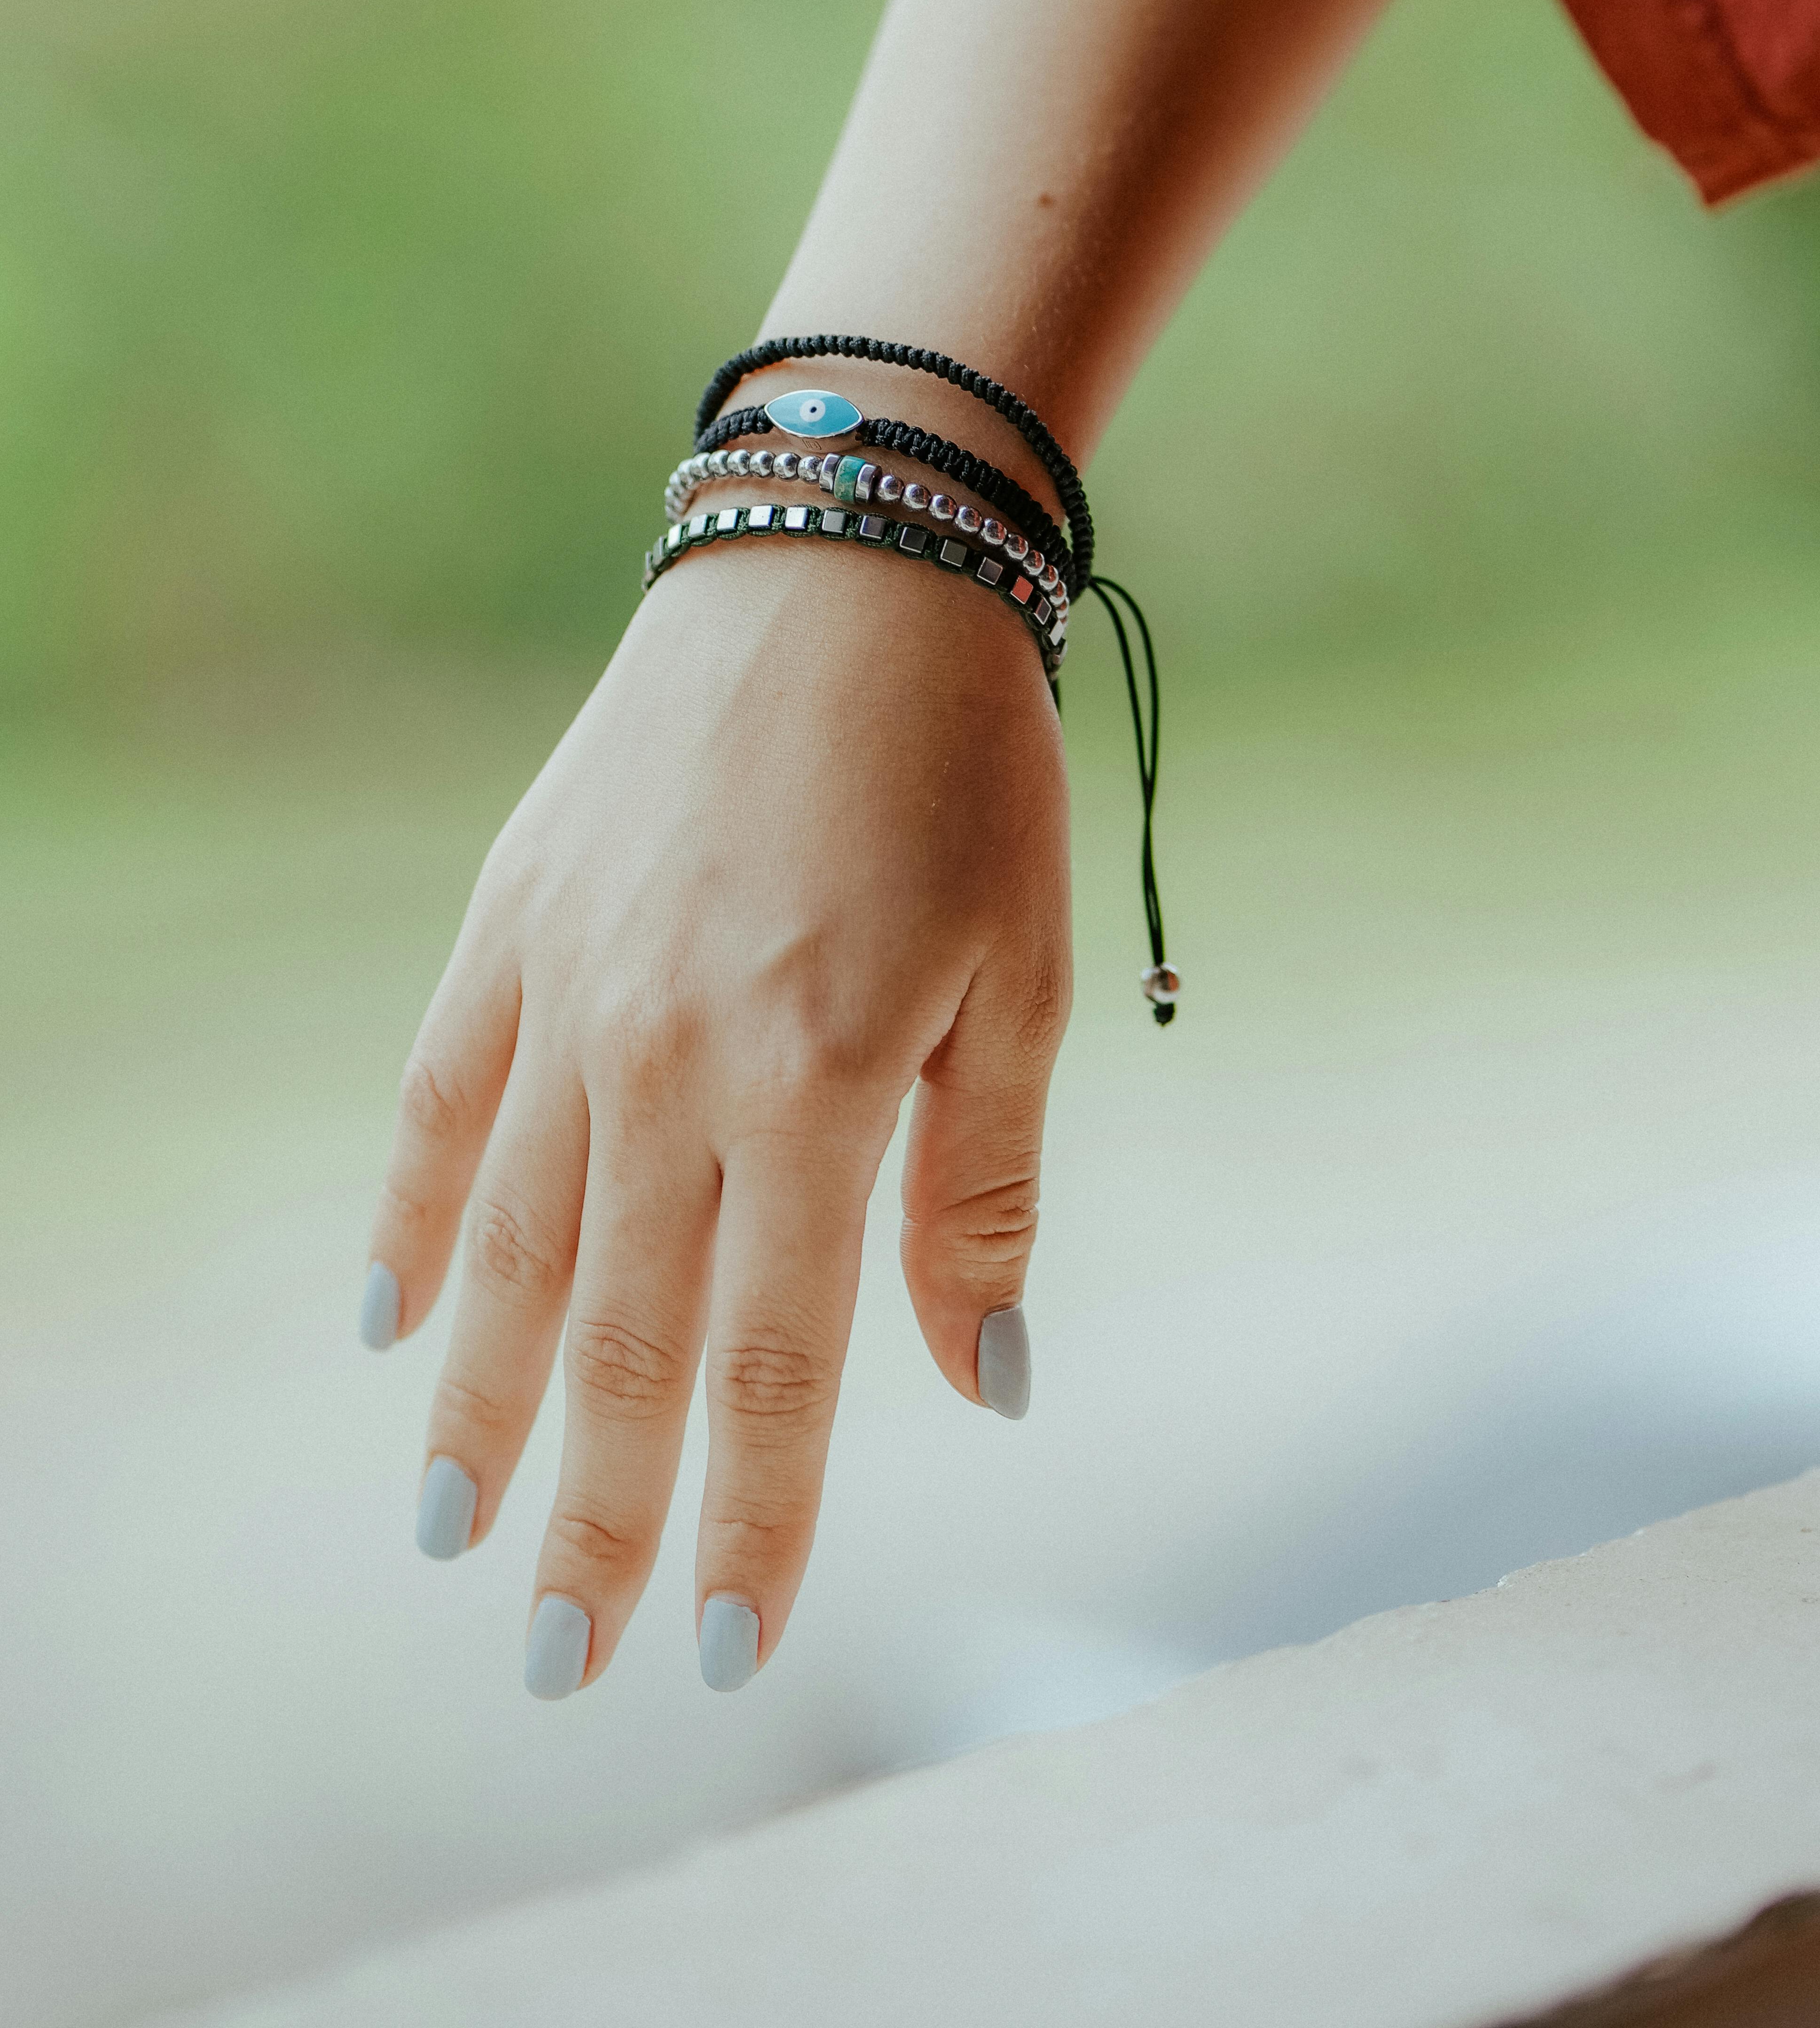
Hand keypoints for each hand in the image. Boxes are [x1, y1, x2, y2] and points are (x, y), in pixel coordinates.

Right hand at [360, 536, 1070, 1695]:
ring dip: (483, 1400)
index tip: (724, 1650)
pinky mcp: (514, 916)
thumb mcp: (1024, 980)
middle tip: (563, 1657)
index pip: (776, 1356)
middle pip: (627, 1335)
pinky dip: (417, 1213)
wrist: (849, 566)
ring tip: (449, 1529)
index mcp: (820, 1076)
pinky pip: (443, 1097)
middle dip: (596, 1513)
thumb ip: (983, 1194)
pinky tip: (390, 1318)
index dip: (753, 1516)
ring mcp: (575, 983)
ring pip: (517, 1244)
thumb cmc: (966, 776)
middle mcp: (673, 1052)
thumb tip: (989, 1387)